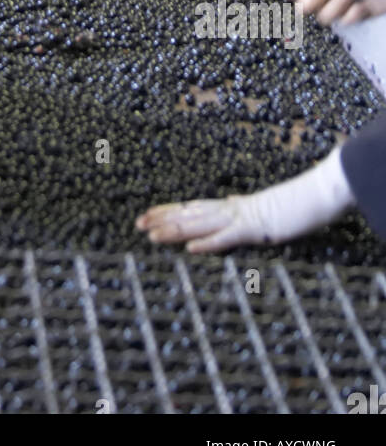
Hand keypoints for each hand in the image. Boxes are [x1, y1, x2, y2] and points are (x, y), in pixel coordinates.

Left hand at [136, 147, 352, 251]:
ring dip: (174, 231)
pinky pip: (227, 238)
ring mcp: (238, 219)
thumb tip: (229, 205)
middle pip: (188, 215)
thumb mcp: (257, 211)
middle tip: (137, 224)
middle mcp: (227, 210)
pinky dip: (208, 243)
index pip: (190, 208)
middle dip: (161, 219)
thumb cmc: (285, 206)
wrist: (308, 197)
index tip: (145, 215)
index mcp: (227, 206)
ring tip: (151, 235)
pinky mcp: (252, 229)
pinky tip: (190, 249)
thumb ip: (240, 211)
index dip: (167, 211)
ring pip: (199, 225)